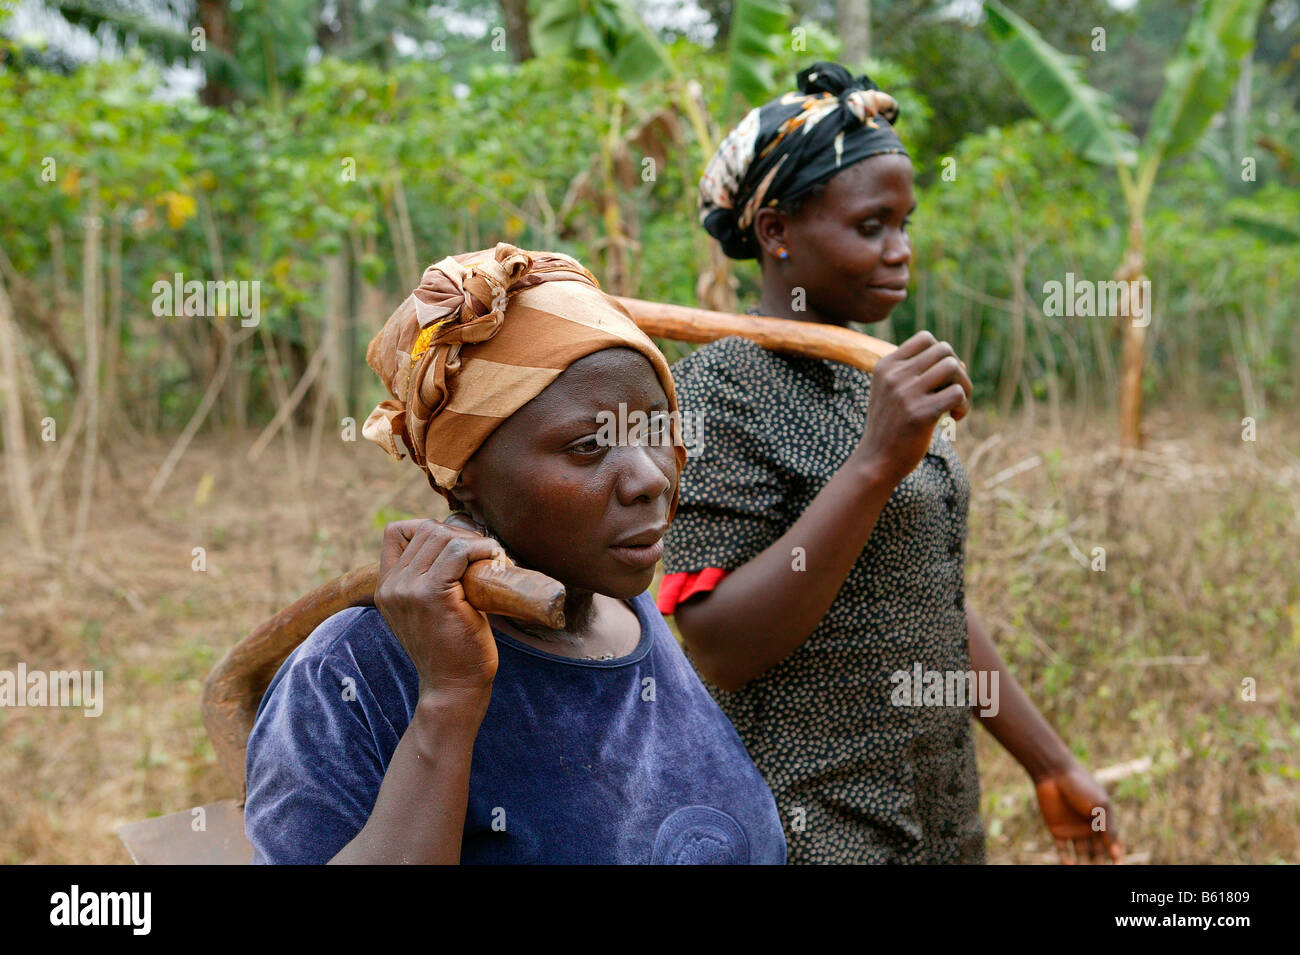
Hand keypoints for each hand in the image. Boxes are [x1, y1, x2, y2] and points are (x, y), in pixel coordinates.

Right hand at [373, 518, 507, 697]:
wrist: (454, 688)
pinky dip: (480, 548)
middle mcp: (391, 586)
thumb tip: (458, 542)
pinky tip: (494, 558)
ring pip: (442, 536)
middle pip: (426, 530)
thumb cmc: (452, 648)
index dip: (429, 529)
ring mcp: (408, 589)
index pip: (396, 532)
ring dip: (473, 541)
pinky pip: (458, 551)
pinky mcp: (432, 594)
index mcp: (386, 587)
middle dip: (459, 534)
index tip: (457, 547)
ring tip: (491, 559)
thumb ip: (427, 580)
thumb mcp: (427, 610)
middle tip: (483, 554)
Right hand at [853, 330, 971, 485]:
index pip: (925, 338)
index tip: (940, 379)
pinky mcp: (920, 414)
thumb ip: (919, 374)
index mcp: (885, 365)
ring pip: (954, 366)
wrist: (875, 462)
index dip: (941, 355)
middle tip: (953, 393)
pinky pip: (957, 393)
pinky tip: (954, 419)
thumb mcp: (893, 393)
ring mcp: (906, 394)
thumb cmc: (891, 426)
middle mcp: (894, 375)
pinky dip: (964, 406)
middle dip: (958, 370)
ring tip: (956, 406)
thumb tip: (960, 362)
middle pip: (944, 349)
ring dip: (965, 386)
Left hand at [1034, 763, 1124, 863]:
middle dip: (1100, 864)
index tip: (1118, 865)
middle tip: (1100, 871)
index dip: (1117, 856)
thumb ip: (1109, 830)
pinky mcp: (1057, 830)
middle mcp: (1089, 828)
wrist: (1053, 774)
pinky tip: (1070, 865)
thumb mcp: (1100, 806)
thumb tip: (1117, 854)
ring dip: (1084, 865)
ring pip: (1081, 855)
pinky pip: (1062, 850)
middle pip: (1098, 853)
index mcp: (1103, 822)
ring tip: (1085, 870)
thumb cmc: (1082, 786)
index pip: (1113, 845)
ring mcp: (1073, 830)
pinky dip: (1066, 860)